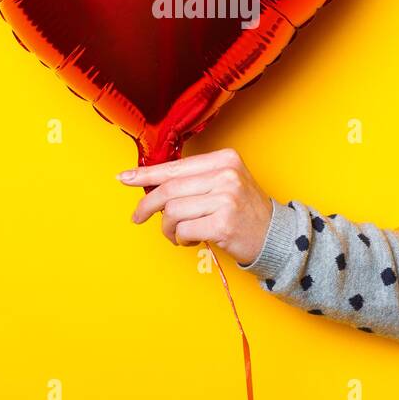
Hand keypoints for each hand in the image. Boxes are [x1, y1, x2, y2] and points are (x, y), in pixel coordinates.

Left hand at [120, 148, 273, 264]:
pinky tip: (192, 240)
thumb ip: (193, 181)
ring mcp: (226, 198)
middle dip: (147, 206)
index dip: (146, 174)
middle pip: (169, 190)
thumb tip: (151, 185)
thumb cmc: (243, 211)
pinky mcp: (223, 223)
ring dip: (168, 229)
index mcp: (224, 159)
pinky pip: (183, 230)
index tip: (124, 178)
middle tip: (138, 217)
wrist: (275, 236)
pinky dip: (181, 239)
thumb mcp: (224, 184)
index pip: (175, 166)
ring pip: (172, 212)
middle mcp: (225, 175)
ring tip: (178, 234)